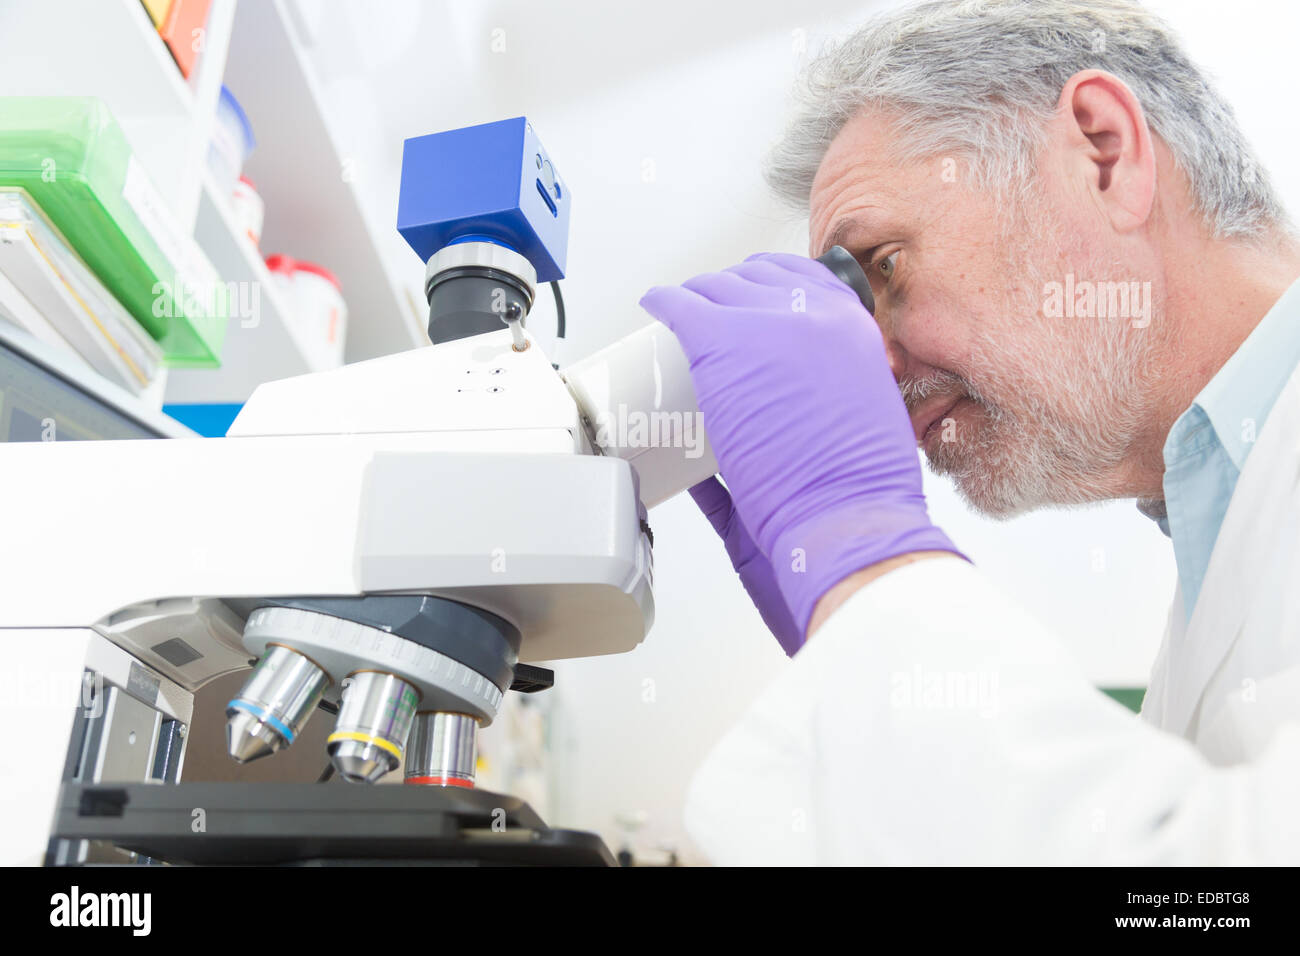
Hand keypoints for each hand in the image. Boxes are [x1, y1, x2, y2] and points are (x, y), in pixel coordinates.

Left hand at [640, 252, 964, 647]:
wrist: (846, 524)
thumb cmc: (856, 496)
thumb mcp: (861, 423)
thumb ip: (831, 402)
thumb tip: (800, 400)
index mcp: (855, 333)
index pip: (804, 282)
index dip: (769, 288)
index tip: (750, 300)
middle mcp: (816, 317)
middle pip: (756, 280)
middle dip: (728, 293)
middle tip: (708, 315)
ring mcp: (767, 328)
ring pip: (717, 290)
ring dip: (696, 299)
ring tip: (680, 314)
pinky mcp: (723, 346)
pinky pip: (683, 305)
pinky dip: (664, 300)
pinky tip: (656, 304)